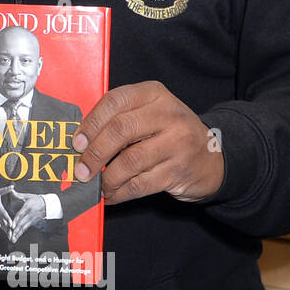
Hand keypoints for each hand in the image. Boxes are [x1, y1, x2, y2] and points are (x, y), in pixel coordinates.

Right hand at [0, 185, 14, 239]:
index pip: (4, 214)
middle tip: (12, 235)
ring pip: (2, 225)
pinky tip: (7, 233)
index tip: (11, 224)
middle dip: (8, 229)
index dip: (7, 219)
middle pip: (3, 222)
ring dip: (6, 231)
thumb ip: (6, 190)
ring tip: (10, 237)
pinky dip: (3, 229)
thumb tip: (13, 186)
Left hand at [6, 189, 47, 244]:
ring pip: (23, 228)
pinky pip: (26, 228)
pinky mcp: (33, 222)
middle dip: (16, 230)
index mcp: (28, 207)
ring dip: (18, 234)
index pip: (21, 214)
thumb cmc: (36, 199)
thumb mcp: (28, 196)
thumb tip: (11, 191)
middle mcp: (30, 214)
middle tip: (10, 236)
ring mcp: (32, 219)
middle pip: (22, 223)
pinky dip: (21, 233)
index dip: (16, 220)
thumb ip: (18, 195)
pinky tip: (16, 237)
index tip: (12, 225)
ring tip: (12, 239)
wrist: (48, 204)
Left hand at [71, 81, 223, 204]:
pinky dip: (120, 192)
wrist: (212, 157)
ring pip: (130, 160)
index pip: (115, 101)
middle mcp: (168, 114)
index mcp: (153, 93)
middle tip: (81, 170)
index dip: (91, 123)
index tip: (77, 143)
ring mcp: (178, 142)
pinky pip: (141, 184)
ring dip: (107, 177)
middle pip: (121, 130)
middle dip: (95, 153)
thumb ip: (119, 119)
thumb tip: (80, 143)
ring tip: (97, 185)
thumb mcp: (149, 113)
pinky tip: (110, 195)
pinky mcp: (179, 170)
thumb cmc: (168, 133)